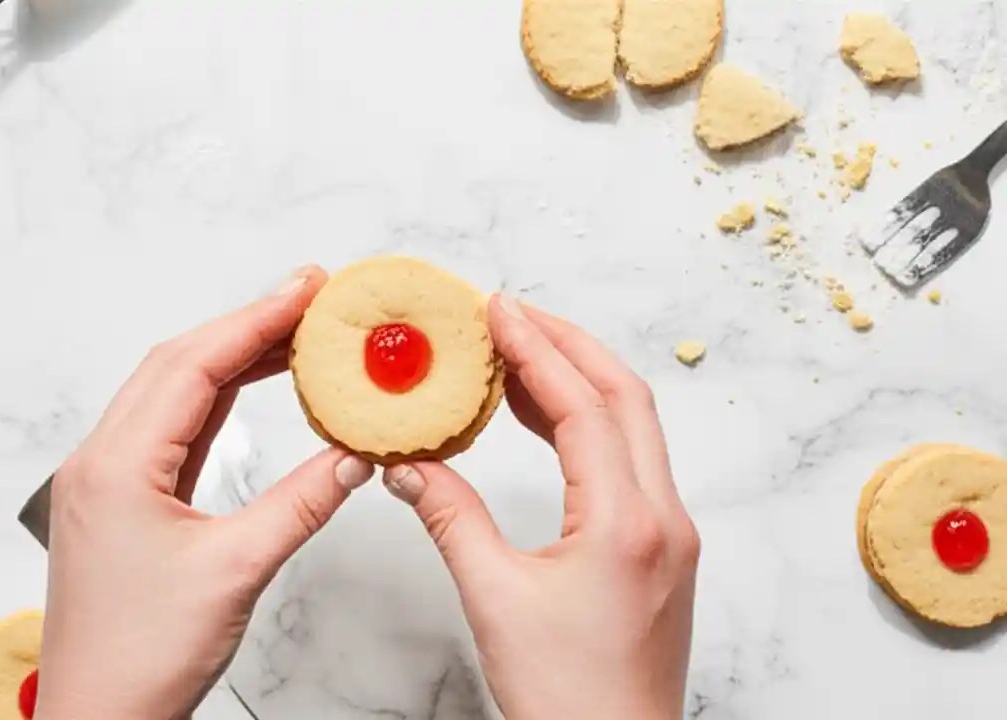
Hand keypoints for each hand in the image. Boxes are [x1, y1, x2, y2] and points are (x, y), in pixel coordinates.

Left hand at [35, 266, 374, 719]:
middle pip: (177, 365)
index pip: (194, 366)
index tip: (308, 290)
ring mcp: (105, 481)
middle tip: (309, 299)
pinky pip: (169, 431)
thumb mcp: (238, 571)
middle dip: (244, 325)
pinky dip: (213, 402)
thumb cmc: (145, 658)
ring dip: (229, 359)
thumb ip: (301, 503)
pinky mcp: (119, 503)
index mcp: (117, 466)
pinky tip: (249, 389)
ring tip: (292, 334)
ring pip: (170, 394)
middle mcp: (100, 461)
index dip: (256, 319)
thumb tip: (355, 456)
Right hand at [382, 295, 699, 719]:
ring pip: (633, 429)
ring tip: (515, 357)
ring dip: (578, 382)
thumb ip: (450, 517)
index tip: (496, 308)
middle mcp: (663, 519)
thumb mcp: (493, 598)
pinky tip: (544, 424)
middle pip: (625, 398)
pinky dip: (587, 427)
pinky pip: (629, 464)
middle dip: (568, 344)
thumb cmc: (565, 697)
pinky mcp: (662, 553)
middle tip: (510, 315)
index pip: (583, 407)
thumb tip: (409, 463)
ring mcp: (670, 536)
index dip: (536, 348)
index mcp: (627, 524)